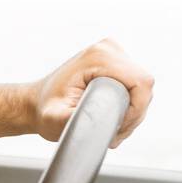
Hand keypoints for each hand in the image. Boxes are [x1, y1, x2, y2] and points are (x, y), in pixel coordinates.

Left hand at [30, 38, 154, 147]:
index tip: (118, 128)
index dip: (137, 110)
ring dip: (132, 112)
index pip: (141, 83)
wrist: (37, 103)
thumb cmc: (45, 110)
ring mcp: (113, 53)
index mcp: (98, 57)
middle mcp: (108, 49)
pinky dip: (129, 105)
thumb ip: (70, 119)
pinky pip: (136, 87)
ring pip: (142, 88)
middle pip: (144, 86)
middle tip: (113, 133)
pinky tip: (113, 117)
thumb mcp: (53, 118)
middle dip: (134, 114)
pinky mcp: (116, 62)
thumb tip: (90, 120)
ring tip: (110, 127)